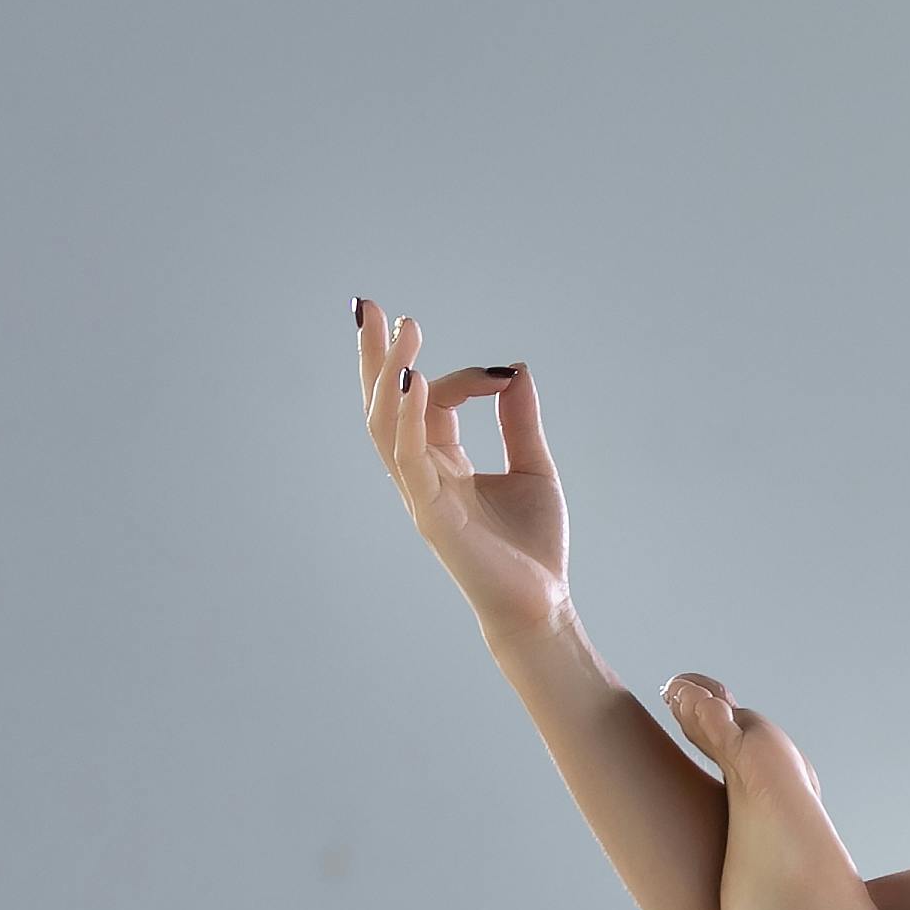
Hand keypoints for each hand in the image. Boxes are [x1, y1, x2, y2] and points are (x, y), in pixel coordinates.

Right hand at [355, 296, 570, 650]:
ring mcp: (421, 492)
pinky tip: (411, 382)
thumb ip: (518, 420)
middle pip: (385, 404)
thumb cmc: (532, 547)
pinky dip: (406, 417)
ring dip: (388, 373)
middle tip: (367, 305)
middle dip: (376, 355)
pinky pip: (406, 458)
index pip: (434, 399)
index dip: (465, 377)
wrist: (542, 604)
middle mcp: (423, 473)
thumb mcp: (534, 468)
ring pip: (386, 424)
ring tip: (397, 327)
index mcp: (443, 462)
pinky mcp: (430, 512)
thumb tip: (516, 369)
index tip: (505, 376)